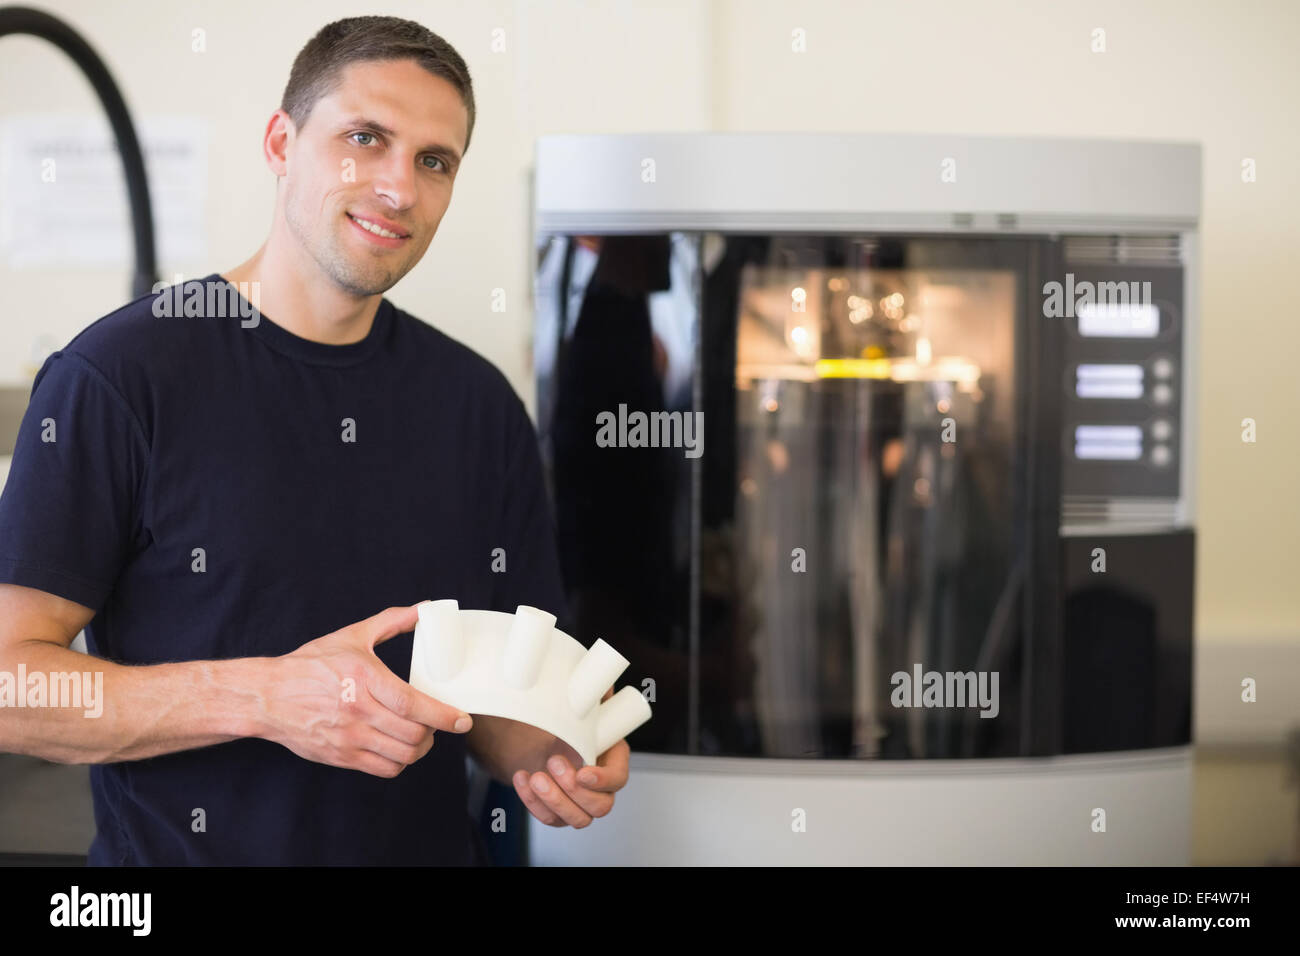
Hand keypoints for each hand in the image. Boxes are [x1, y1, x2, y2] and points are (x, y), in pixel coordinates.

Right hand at [260, 605, 472, 777]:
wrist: (267, 696)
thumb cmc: (310, 665)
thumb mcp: (351, 636)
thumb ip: (391, 622)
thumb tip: (423, 608)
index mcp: (363, 678)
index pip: (412, 704)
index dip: (443, 715)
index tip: (462, 720)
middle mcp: (357, 710)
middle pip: (412, 734)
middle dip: (434, 732)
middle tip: (438, 723)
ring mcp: (348, 737)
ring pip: (402, 755)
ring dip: (420, 749)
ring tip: (421, 736)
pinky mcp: (341, 756)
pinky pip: (384, 769)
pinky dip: (400, 763)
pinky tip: (399, 748)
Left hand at [510, 687, 630, 827]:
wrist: (529, 732)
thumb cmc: (559, 716)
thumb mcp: (577, 700)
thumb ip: (593, 692)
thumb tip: (603, 682)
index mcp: (611, 757)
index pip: (619, 778)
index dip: (603, 780)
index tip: (582, 772)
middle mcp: (599, 785)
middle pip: (601, 805)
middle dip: (574, 790)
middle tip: (553, 763)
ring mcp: (579, 802)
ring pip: (578, 819)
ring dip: (554, 801)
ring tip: (535, 776)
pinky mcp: (557, 811)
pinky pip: (550, 819)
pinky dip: (533, 803)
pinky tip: (522, 778)